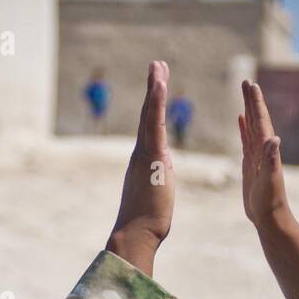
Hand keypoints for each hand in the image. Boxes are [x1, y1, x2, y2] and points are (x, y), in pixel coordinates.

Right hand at [107, 61, 173, 276]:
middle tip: (157, 64)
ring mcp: (144, 154)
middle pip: (147, 115)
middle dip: (153, 88)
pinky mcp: (151, 157)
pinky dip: (155, 103)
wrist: (136, 234)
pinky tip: (159, 85)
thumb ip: (159, 177)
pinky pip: (154, 125)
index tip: (158, 86)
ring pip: (148, 115)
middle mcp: (140, 153)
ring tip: (158, 65)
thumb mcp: (157, 194)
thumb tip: (162, 168)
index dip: (153, 106)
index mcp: (144, 162)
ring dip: (154, 88)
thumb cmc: (146, 223)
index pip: (150, 128)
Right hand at [239, 80, 289, 227]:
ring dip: (248, 110)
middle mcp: (262, 149)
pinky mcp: (250, 164)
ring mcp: (256, 156)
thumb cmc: (270, 200)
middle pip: (255, 119)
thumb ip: (271, 159)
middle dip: (251, 100)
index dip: (255, 103)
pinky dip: (243, 128)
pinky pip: (245, 140)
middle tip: (245, 82)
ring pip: (250, 127)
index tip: (250, 85)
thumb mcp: (270, 179)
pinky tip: (240, 120)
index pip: (260, 120)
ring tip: (244, 94)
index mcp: (266, 149)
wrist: (269, 217)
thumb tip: (274, 139)